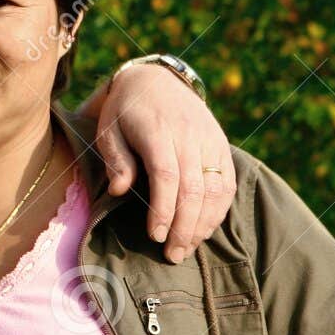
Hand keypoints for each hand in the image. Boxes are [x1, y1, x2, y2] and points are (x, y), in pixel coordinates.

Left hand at [90, 64, 235, 263]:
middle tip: (172, 255)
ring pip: (215, 189)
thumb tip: (119, 191)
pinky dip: (219, 209)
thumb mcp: (108, 128)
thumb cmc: (124, 110)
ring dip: (203, 223)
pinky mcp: (220, 146)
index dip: (164, 210)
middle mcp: (190, 137)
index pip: (167, 176)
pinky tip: (205, 229)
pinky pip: (226, 182)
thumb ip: (116, 159)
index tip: (155, 236)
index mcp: (159, 132)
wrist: (157, 79)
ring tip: (187, 248)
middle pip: (194, 189)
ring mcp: (210, 141)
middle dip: (184, 226)